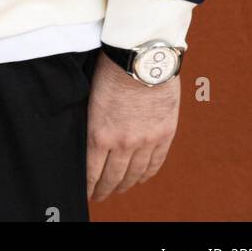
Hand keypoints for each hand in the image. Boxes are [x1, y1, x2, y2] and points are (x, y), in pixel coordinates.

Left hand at [86, 50, 179, 200]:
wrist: (142, 55)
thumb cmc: (111, 67)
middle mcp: (123, 143)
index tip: (87, 192)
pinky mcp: (164, 134)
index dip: (89, 186)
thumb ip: (92, 122)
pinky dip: (146, 174)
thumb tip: (90, 139)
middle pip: (113, 177)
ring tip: (119, 188)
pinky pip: (155, 163)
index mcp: (99, 134)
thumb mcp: (92, 97)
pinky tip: (140, 177)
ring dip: (125, 184)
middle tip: (100, 195)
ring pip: (134, 174)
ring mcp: (146, 140)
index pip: (91, 172)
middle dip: (104, 189)